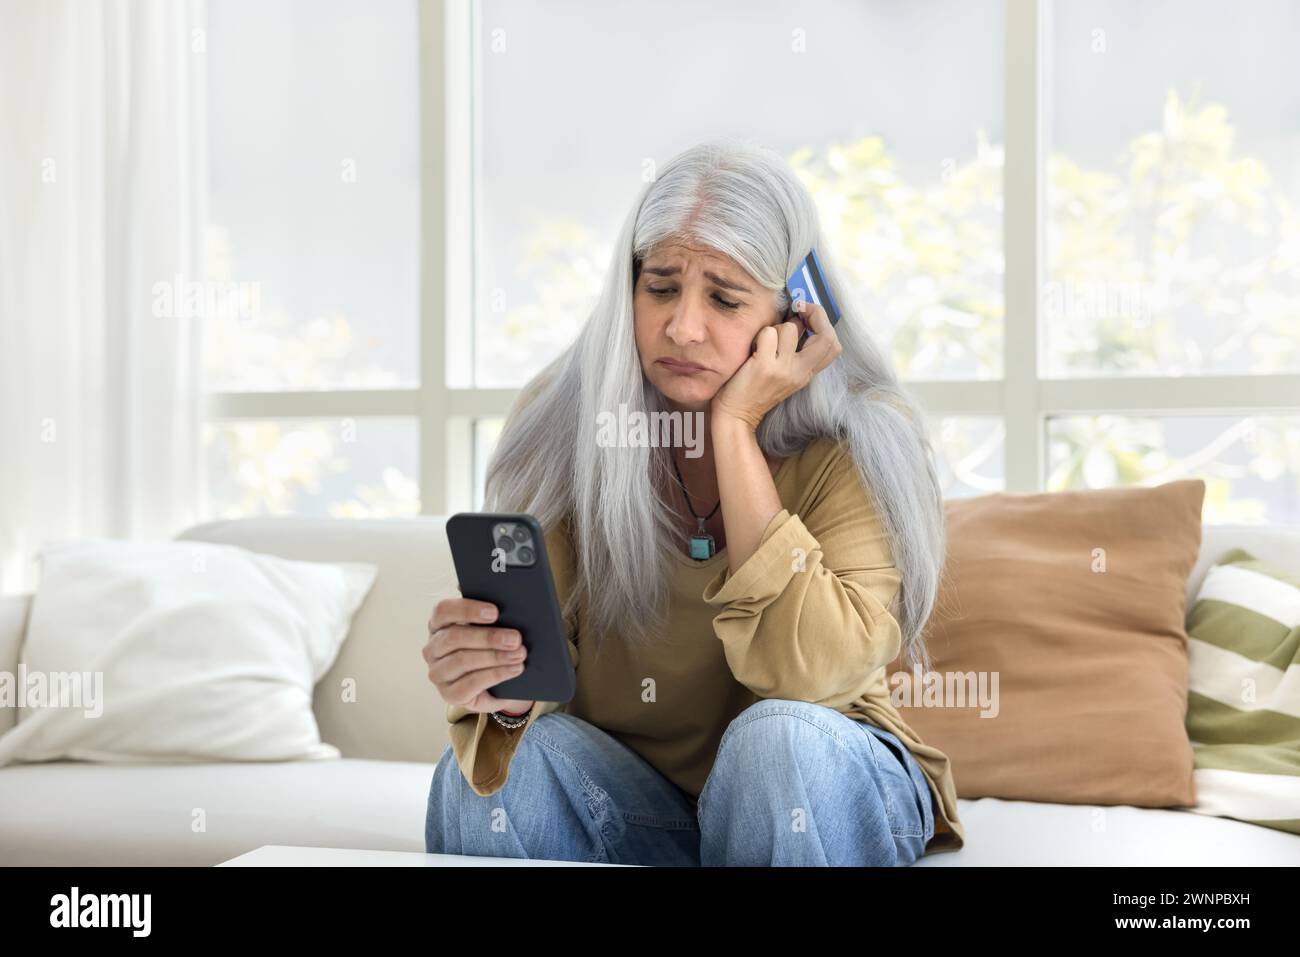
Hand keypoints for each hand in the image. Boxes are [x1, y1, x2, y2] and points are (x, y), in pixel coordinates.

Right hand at [424, 597, 534, 714]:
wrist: (497, 684)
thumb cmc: (489, 649)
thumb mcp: (488, 630)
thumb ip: (490, 619)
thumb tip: (507, 611)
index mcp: (438, 624)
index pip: (443, 610)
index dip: (468, 610)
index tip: (495, 612)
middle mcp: (432, 648)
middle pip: (454, 637)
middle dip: (488, 637)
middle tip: (515, 638)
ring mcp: (438, 673)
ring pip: (462, 660)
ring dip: (495, 657)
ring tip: (518, 655)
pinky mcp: (449, 694)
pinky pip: (471, 683)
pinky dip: (496, 675)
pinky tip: (513, 669)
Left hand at [711, 299, 841, 430]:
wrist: (736, 416)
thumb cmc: (755, 391)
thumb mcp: (785, 374)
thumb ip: (796, 352)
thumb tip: (799, 320)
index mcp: (806, 374)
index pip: (834, 347)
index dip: (825, 323)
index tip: (809, 314)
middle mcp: (800, 372)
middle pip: (826, 336)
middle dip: (815, 313)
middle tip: (798, 309)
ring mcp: (784, 369)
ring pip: (790, 328)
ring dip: (775, 328)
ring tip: (765, 342)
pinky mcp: (765, 366)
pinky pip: (768, 333)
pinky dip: (759, 335)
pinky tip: (753, 349)